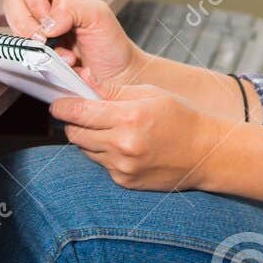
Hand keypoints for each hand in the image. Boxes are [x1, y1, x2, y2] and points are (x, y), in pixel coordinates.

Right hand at [2, 0, 142, 89]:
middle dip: (28, 24)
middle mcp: (46, 10)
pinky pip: (21, 53)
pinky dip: (38, 60)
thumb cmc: (111, 46)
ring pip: (14, 29)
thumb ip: (73, 7)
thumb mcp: (100, 15)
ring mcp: (38, 33)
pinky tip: (58, 62)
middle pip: (13, 3)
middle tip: (47, 38)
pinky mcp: (35, 54)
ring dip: (36, 45)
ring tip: (60, 52)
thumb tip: (48, 20)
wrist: (114, 78)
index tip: (49, 18)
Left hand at [51, 82, 217, 191]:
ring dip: (88, 138)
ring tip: (107, 128)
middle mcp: (123, 145)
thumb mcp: (149, 93)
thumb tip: (82, 81)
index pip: (79, 112)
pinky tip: (122, 145)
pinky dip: (104, 153)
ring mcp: (123, 167)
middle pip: (75, 134)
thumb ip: (112, 90)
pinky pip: (101, 164)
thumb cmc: (180, 117)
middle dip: (72, 122)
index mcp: (129, 117)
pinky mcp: (125, 181)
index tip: (57, 102)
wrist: (205, 153)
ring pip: (86, 150)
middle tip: (80, 113)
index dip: (62, 106)